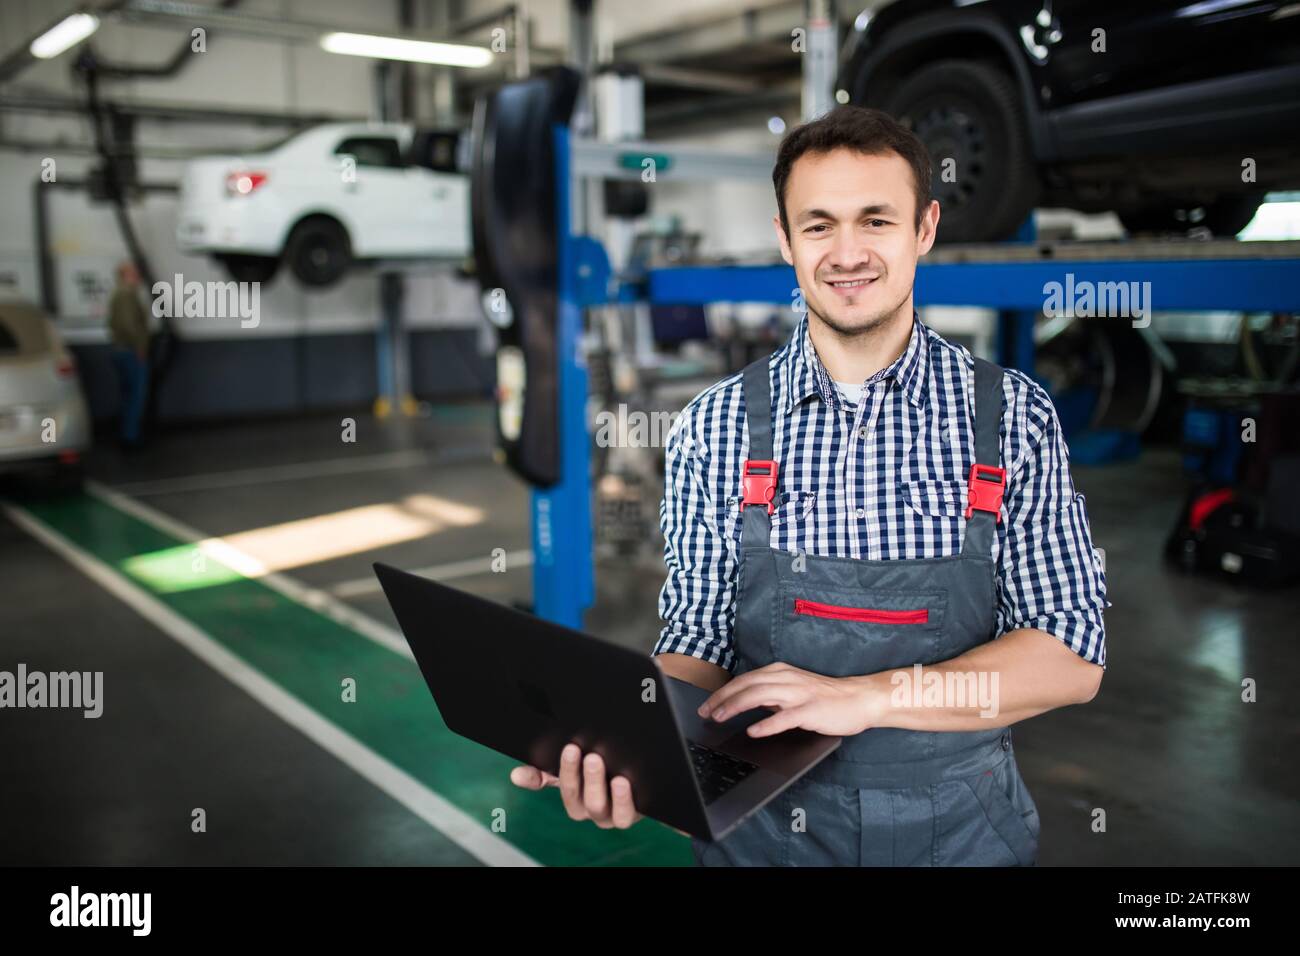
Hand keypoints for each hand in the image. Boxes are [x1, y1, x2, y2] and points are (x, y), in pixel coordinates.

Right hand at [510, 743, 642, 829]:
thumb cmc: (607, 766)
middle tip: (576, 749)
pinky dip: (622, 800)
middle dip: (573, 773)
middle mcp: (588, 808)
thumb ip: (547, 769)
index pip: (553, 785)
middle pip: (575, 798)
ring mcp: (609, 814)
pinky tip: (622, 781)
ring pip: (597, 808)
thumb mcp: (579, 763)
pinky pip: (624, 816)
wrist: (647, 774)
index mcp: (573, 794)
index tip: (556, 748)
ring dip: (594, 784)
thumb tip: (515, 775)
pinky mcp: (631, 815)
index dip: (544, 774)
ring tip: (596, 760)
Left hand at [697, 662, 884, 736]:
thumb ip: (771, 694)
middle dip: (722, 699)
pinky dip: (766, 724)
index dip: (722, 692)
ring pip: (759, 695)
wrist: (859, 698)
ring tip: (719, 717)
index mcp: (780, 672)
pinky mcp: (810, 710)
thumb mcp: (793, 689)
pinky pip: (784, 717)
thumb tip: (744, 703)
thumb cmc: (826, 697)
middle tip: (705, 713)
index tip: (706, 705)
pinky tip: (753, 731)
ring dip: (736, 706)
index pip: (744, 680)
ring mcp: (798, 693)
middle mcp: (786, 678)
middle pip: (746, 685)